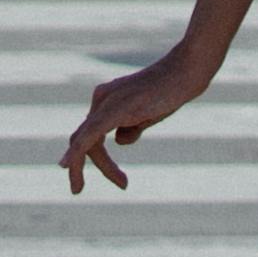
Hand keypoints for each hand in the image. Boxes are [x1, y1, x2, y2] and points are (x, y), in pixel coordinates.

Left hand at [61, 40, 216, 193]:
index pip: (91, 135)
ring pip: (85, 142)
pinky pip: (88, 135)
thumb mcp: (148, 115)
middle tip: (122, 185)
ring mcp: (105, 102)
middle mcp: (100, 98)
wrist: (187, 72)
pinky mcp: (114, 108)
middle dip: (94, 166)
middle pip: (84, 140)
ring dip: (102, 166)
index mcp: (106, 99)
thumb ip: (131, 127)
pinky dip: (77, 154)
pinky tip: (70, 167)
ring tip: (123, 183)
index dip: (100, 160)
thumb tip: (119, 141)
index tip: (120, 181)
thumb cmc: (172, 91)